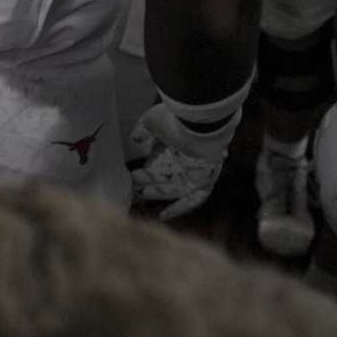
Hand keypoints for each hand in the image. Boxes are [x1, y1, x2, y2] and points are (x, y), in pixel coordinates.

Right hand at [126, 102, 227, 221]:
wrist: (201, 127)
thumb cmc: (176, 121)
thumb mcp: (153, 121)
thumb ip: (143, 129)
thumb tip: (135, 139)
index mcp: (175, 143)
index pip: (159, 161)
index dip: (146, 171)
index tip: (132, 176)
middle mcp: (186, 158)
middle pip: (165, 176)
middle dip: (149, 183)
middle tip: (133, 189)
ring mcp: (196, 171)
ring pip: (174, 188)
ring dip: (157, 192)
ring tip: (140, 194)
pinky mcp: (205, 182)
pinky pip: (193, 200)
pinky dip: (179, 208)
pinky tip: (163, 215)